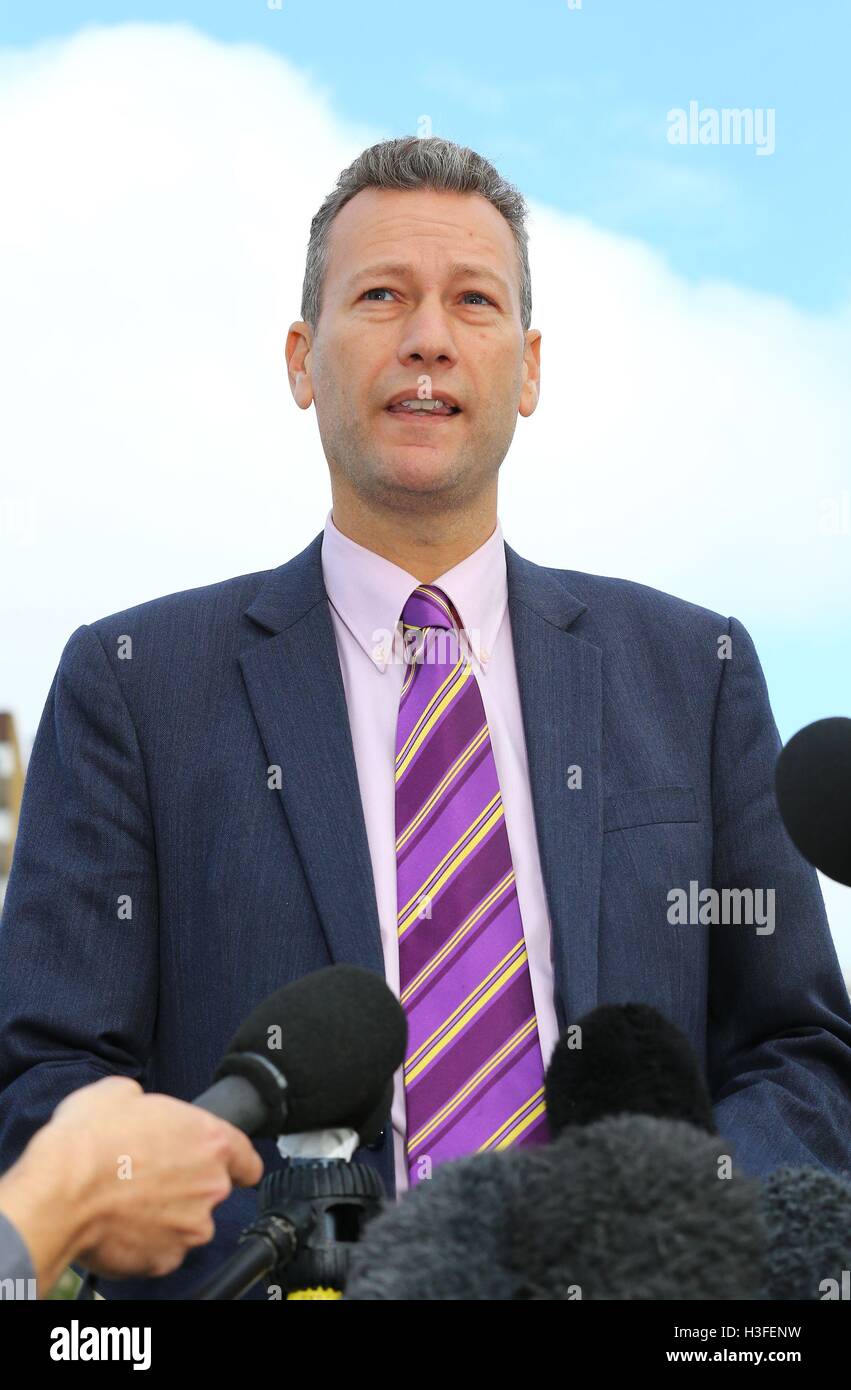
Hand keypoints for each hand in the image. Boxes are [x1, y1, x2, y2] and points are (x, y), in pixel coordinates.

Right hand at [28, 1075, 263, 1279]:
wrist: (60, 1193)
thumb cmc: (89, 1142)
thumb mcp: (120, 1093)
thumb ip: (147, 1101)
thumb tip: (137, 1104)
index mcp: (210, 1140)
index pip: (247, 1159)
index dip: (236, 1163)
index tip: (228, 1168)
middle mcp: (210, 1186)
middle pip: (212, 1190)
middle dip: (186, 1186)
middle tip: (149, 1176)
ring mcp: (190, 1227)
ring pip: (187, 1223)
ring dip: (167, 1216)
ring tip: (128, 1202)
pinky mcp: (164, 1260)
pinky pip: (162, 1250)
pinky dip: (146, 1242)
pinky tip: (121, 1225)